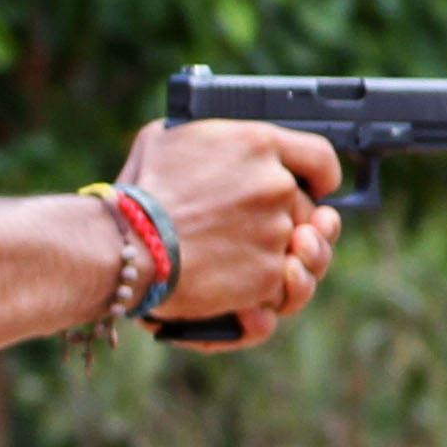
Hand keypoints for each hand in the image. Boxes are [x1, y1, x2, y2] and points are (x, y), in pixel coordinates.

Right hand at [120, 115, 346, 348]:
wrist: (125, 247)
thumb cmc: (135, 193)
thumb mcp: (165, 139)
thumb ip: (209, 139)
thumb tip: (216, 148)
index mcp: (257, 144)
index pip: (318, 157)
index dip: (320, 177)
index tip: (316, 188)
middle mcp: (276, 185)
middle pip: (308, 210)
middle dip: (292, 225)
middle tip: (263, 239)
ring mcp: (277, 232)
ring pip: (304, 255)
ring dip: (291, 265)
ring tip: (271, 272)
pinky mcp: (269, 275)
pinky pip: (284, 291)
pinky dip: (267, 303)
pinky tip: (251, 307)